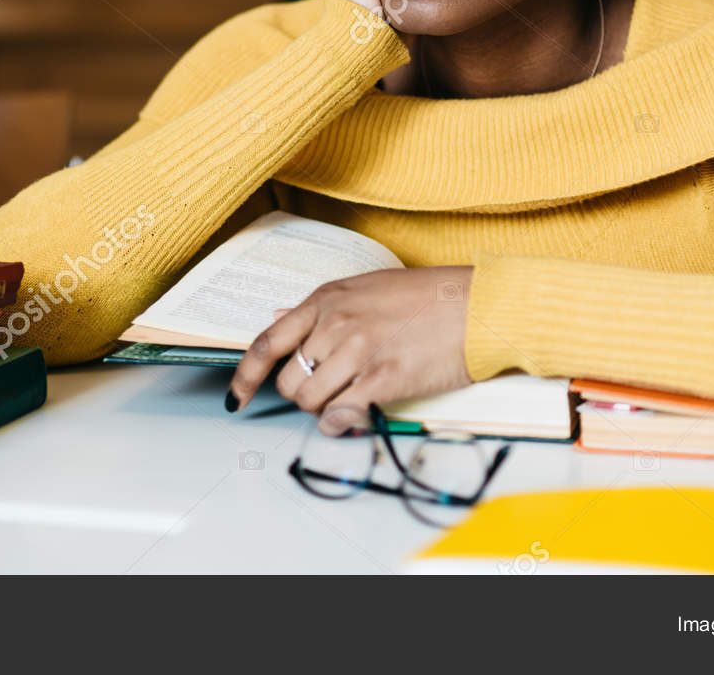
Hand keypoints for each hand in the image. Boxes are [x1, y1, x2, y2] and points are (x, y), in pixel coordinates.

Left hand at [228, 266, 474, 434]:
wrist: (477, 305)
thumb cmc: (427, 297)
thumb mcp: (365, 288)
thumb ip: (320, 308)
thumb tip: (277, 317)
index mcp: (327, 300)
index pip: (267, 341)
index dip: (245, 376)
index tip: (236, 398)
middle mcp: (336, 324)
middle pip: (288, 379)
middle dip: (300, 395)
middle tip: (327, 393)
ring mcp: (358, 351)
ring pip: (310, 401)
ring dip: (322, 411)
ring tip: (346, 402)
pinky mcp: (383, 378)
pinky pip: (340, 415)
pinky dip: (339, 424)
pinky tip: (351, 417)